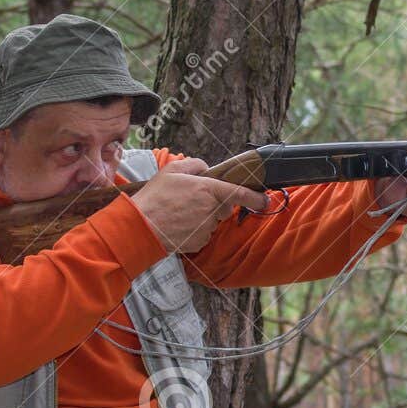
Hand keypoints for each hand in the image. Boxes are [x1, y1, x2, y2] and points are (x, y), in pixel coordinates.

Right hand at [129, 157, 268, 252]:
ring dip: (202, 216)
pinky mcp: (200, 242)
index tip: (265, 200)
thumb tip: (206, 169)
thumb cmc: (155, 197)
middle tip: (190, 199)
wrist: (141, 227)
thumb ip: (195, 165)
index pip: (240, 193)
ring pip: (212, 221)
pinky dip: (194, 229)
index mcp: (209, 189)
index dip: (256, 198)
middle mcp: (212, 210)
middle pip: (223, 207)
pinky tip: (179, 225)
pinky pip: (203, 233)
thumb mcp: (172, 170)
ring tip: (179, 212)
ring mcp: (207, 228)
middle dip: (213, 203)